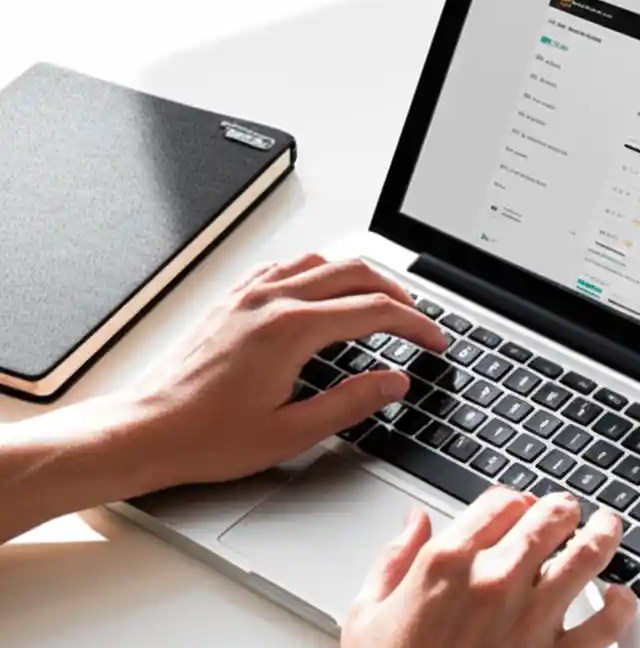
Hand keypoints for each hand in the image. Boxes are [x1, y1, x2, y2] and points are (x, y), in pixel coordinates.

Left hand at [121, 253, 446, 488]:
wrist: (146, 431)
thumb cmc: (206, 436)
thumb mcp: (291, 432)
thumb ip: (351, 403)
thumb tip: (394, 382)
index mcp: (291, 331)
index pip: (375, 312)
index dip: (417, 325)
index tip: (435, 341)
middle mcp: (271, 302)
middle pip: (356, 273)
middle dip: (398, 293)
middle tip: (419, 320)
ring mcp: (249, 296)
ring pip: (322, 261)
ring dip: (361, 276)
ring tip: (383, 301)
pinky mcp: (233, 301)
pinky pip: (287, 267)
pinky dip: (320, 272)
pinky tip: (325, 291)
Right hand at [344, 488, 637, 647]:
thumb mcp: (369, 614)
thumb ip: (394, 559)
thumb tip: (413, 522)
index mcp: (447, 564)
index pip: (501, 502)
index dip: (517, 499)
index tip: (520, 506)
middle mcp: (495, 582)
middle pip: (549, 518)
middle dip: (562, 510)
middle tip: (569, 511)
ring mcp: (532, 619)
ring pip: (588, 555)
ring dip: (603, 535)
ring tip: (608, 528)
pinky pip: (608, 622)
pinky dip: (622, 604)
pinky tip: (620, 598)